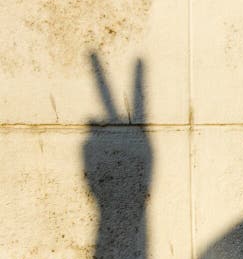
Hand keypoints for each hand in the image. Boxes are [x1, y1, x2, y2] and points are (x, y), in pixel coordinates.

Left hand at [83, 53, 151, 212]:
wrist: (122, 206)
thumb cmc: (138, 184)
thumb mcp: (140, 159)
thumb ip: (123, 136)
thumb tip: (87, 115)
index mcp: (141, 134)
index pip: (142, 102)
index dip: (140, 80)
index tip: (139, 59)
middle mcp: (118, 132)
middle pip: (107, 98)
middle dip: (99, 74)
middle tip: (90, 52)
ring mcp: (100, 138)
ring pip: (95, 131)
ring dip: (100, 144)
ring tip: (110, 164)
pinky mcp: (85, 146)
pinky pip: (86, 144)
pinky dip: (90, 154)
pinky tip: (100, 167)